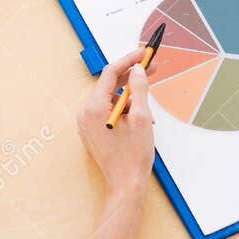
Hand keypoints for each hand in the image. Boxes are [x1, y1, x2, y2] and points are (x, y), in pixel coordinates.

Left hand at [76, 48, 155, 193]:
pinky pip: (109, 111)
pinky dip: (125, 110)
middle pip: (110, 85)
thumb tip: (137, 70)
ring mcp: (88, 123)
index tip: (144, 53)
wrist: (126, 185)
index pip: (110, 73)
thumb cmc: (133, 156)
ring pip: (113, 99)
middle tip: (152, 69)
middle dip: (132, 78)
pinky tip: (139, 120)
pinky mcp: (93, 131)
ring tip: (147, 115)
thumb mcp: (141, 118)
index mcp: (94, 108)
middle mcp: (86, 113)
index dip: (129, 60)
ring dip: (132, 100)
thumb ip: (139, 89)